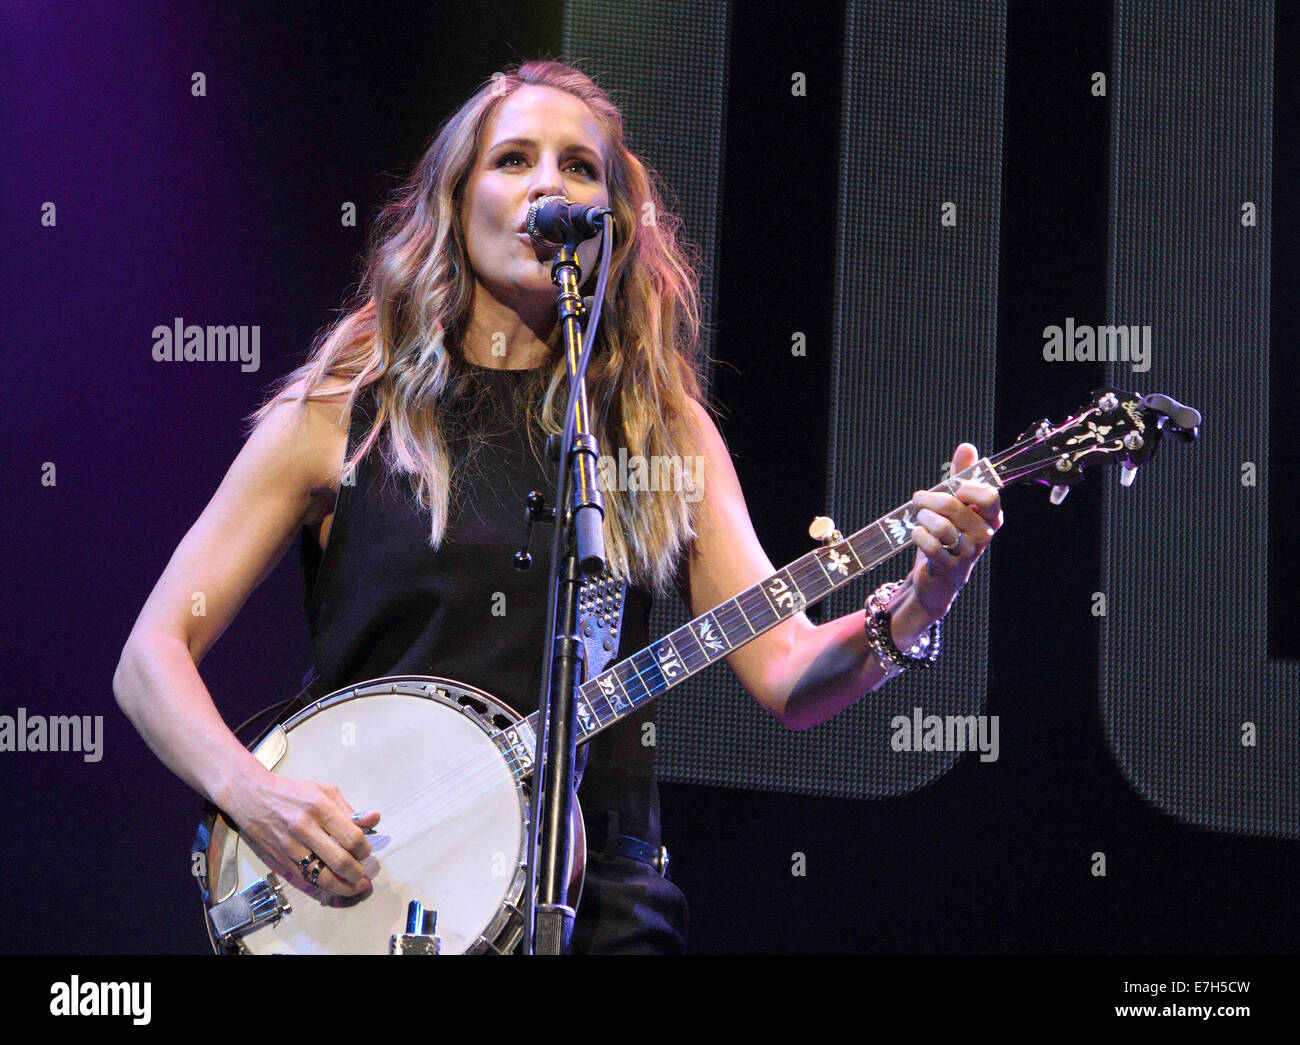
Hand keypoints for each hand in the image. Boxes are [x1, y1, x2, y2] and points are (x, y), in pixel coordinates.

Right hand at [224, 769, 380, 897]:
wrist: (252, 797)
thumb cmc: (293, 792)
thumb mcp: (325, 791)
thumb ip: (350, 809)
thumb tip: (374, 820)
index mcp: (320, 807)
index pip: (351, 837)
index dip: (365, 850)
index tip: (366, 852)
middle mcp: (304, 828)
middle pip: (340, 861)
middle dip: (357, 873)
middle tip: (363, 875)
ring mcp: (290, 846)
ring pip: (322, 877)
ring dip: (343, 887)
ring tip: (354, 887)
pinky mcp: (279, 860)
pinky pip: (305, 879)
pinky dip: (323, 886)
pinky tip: (334, 886)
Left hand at [906, 443, 1003, 620]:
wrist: (937, 577)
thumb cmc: (948, 536)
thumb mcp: (956, 504)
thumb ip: (962, 476)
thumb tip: (967, 447)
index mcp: (990, 516)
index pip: (988, 495)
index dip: (966, 487)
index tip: (952, 489)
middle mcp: (983, 535)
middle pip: (954, 506)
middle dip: (929, 499)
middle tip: (919, 499)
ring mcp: (967, 553)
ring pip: (942, 526)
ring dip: (922, 518)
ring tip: (919, 520)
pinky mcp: (949, 568)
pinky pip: (932, 545)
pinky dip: (919, 535)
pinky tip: (916, 533)